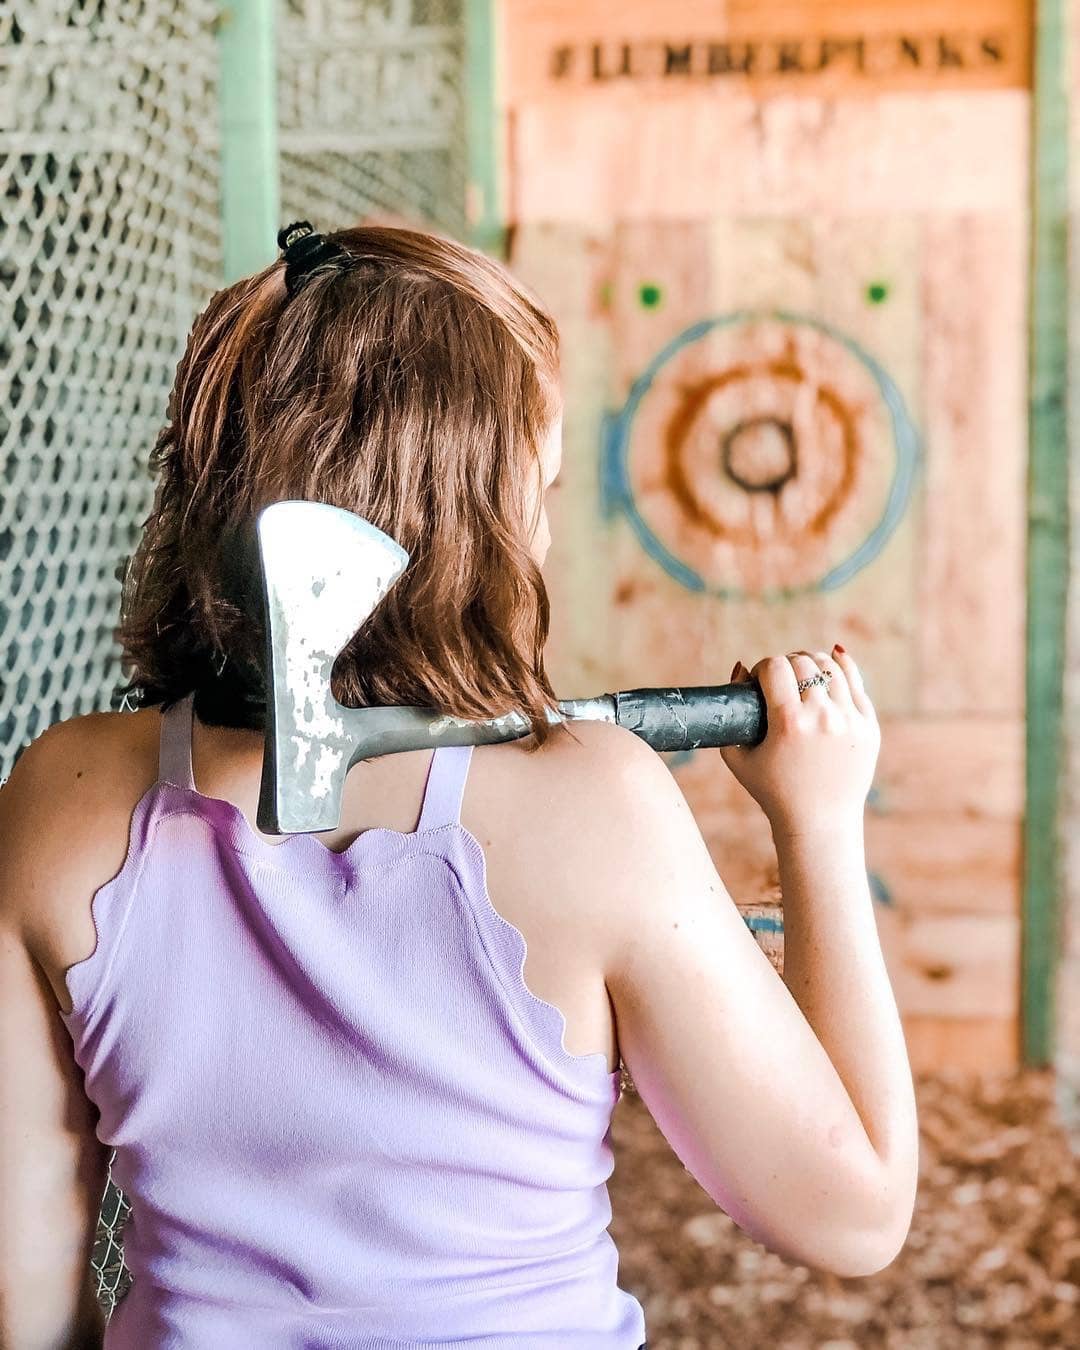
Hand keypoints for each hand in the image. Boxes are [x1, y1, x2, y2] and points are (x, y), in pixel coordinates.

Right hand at [720, 646, 879, 837]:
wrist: (819, 822)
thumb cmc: (772, 792)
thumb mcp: (738, 757)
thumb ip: (731, 713)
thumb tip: (740, 668)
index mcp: (789, 723)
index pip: (775, 666)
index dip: (762, 667)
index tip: (759, 679)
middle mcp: (823, 717)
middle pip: (803, 661)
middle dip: (786, 663)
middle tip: (779, 678)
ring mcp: (851, 721)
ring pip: (831, 666)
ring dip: (812, 663)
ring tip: (802, 673)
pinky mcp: (870, 726)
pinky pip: (857, 683)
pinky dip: (841, 669)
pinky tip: (830, 664)